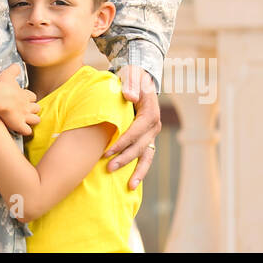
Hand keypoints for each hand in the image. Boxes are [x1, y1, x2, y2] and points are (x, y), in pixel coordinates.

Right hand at [0, 64, 39, 135]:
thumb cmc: (2, 86)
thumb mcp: (8, 74)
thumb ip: (14, 70)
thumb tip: (17, 65)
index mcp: (25, 95)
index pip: (33, 97)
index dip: (30, 99)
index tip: (25, 100)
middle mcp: (28, 106)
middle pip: (37, 108)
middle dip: (33, 110)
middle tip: (26, 111)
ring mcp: (25, 116)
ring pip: (36, 120)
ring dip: (32, 121)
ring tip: (26, 122)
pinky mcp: (20, 125)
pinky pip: (27, 131)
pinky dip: (26, 131)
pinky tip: (21, 130)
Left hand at [103, 65, 159, 189]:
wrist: (140, 79)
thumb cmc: (133, 77)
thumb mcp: (131, 76)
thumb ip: (130, 85)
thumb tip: (129, 96)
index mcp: (150, 113)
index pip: (137, 130)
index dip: (123, 141)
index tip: (109, 150)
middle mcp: (154, 126)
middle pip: (140, 146)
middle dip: (125, 158)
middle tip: (109, 166)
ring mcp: (151, 135)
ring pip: (146, 156)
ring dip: (137, 171)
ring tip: (129, 186)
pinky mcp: (147, 140)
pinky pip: (145, 157)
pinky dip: (140, 170)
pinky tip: (133, 184)